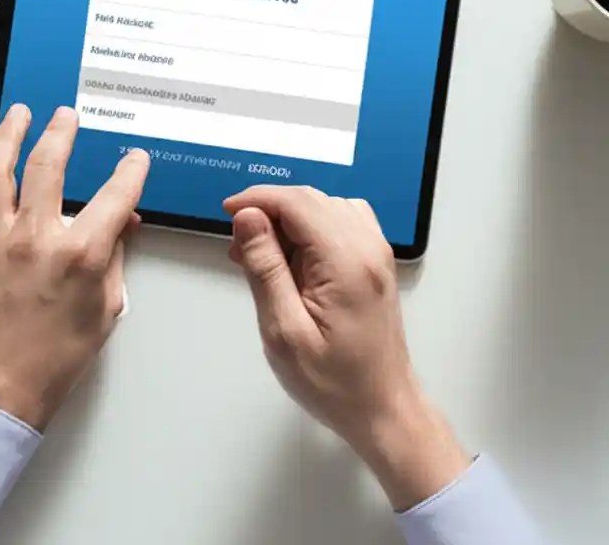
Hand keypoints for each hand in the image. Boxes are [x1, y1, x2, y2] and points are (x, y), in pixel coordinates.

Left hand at [0, 104, 148, 430]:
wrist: (0, 388)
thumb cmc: (52, 358)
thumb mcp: (104, 308)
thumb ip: (114, 258)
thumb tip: (122, 224)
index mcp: (79, 255)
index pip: (115, 195)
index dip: (130, 171)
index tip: (132, 160)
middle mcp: (35, 239)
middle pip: (50, 164)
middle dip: (62, 131)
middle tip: (66, 117)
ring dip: (11, 131)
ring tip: (20, 112)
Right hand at [223, 186, 467, 509]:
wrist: (383, 409)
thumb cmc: (332, 382)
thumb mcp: (284, 331)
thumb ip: (265, 268)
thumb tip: (248, 217)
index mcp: (346, 261)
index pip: (297, 203)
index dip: (257, 200)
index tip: (225, 214)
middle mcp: (368, 246)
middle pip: (312, 200)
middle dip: (269, 210)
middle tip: (237, 247)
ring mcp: (377, 253)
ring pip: (326, 207)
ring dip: (289, 218)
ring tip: (262, 256)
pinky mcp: (377, 264)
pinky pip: (342, 222)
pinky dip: (312, 227)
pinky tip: (295, 258)